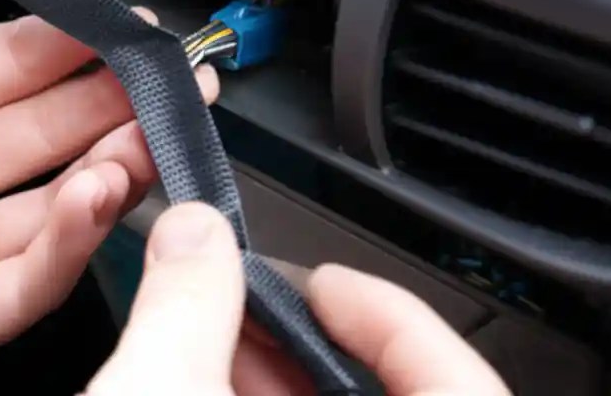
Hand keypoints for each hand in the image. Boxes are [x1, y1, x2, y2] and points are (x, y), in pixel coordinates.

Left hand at [0, 0, 216, 384]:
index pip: (21, 61)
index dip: (82, 43)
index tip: (135, 25)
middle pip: (55, 129)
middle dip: (122, 102)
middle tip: (179, 81)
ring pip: (61, 205)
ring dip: (116, 167)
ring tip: (159, 132)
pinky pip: (36, 277)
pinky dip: (77, 238)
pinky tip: (101, 190)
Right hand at [87, 203, 509, 395]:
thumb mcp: (152, 394)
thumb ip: (185, 298)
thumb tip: (195, 232)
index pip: (458, 380)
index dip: (393, 312)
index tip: (326, 281)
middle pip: (387, 394)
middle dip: (304, 337)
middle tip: (244, 303)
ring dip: (271, 379)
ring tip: (208, 343)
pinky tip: (201, 389)